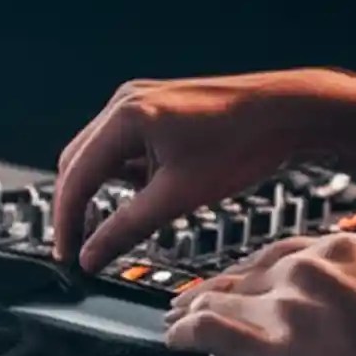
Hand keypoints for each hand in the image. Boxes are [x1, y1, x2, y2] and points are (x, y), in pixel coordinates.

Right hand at [53, 68, 339, 273]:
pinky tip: (144, 195)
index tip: (67, 255)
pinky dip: (124, 175)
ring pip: (99, 155)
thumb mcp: (178, 196)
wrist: (288, 113)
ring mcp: (139, 100)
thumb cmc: (243, 143)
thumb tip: (92, 255)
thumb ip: (127, 228)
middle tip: (79, 247)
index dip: (67, 222)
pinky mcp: (155, 108)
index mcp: (125, 116)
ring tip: (114, 226)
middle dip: (76, 206)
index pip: (76, 177)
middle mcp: (124, 101)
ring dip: (100, 191)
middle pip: (77, 163)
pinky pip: (123, 146)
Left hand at [163, 232, 355, 355]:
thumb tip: (331, 315)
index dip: (250, 273)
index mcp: (341, 248)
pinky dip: (184, 334)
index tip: (237, 282)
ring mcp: (283, 304)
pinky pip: (207, 330)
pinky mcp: (267, 344)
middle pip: (244, 276)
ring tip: (175, 320)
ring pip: (218, 300)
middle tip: (192, 300)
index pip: (277, 255)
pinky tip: (175, 340)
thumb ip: (354, 294)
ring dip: (190, 311)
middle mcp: (306, 268)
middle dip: (216, 289)